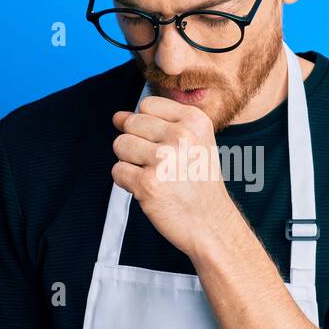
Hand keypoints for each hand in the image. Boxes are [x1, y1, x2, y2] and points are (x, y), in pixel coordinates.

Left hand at [111, 96, 238, 258]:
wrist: (211, 224)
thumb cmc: (197, 182)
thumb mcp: (191, 143)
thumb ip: (155, 124)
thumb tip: (117, 116)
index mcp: (195, 120)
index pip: (147, 104)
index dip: (148, 126)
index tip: (168, 146)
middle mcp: (182, 136)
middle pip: (130, 123)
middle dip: (137, 144)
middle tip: (162, 165)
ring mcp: (165, 160)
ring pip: (120, 145)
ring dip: (130, 162)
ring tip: (156, 176)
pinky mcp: (148, 184)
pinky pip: (118, 171)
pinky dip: (128, 183)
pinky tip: (150, 190)